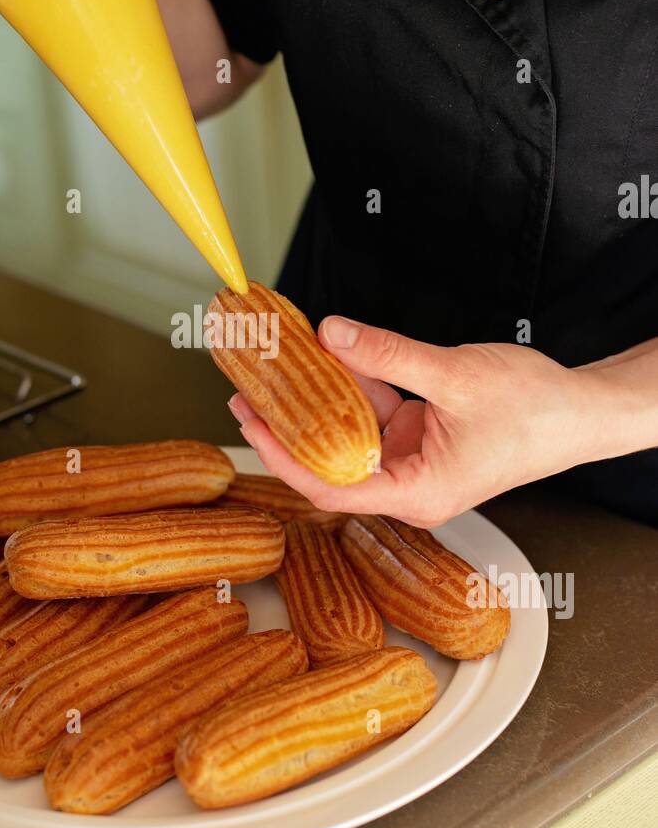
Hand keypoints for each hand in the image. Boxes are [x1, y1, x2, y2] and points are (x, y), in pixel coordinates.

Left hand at [230, 316, 610, 526]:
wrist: (582, 410)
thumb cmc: (536, 413)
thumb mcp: (455, 375)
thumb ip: (389, 354)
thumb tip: (331, 335)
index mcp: (417, 493)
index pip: (329, 486)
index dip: (283, 456)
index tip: (252, 424)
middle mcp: (408, 483)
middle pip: (331, 460)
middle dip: (288, 426)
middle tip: (245, 393)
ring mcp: (411, 459)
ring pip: (350, 431)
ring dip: (317, 400)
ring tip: (274, 369)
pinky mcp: (418, 434)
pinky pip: (374, 410)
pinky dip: (353, 383)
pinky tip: (325, 355)